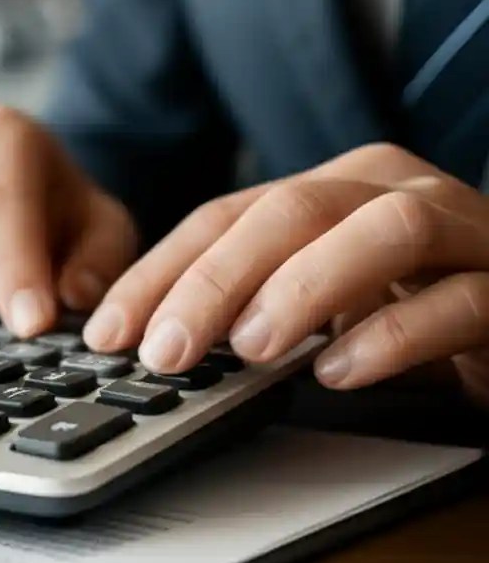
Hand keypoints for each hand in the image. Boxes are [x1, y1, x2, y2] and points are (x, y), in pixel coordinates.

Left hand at [83, 143, 488, 401]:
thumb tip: (149, 340)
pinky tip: (340, 373)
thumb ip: (249, 302)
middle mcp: (391, 192)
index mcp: (330, 189)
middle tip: (164, 350)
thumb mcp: (318, 297)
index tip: (108, 334)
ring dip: (305, 289)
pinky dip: (393, 338)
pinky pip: (458, 302)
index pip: (223, 217)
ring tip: (250, 351)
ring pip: (383, 232)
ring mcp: (461, 232)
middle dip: (214, 281)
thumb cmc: (412, 307)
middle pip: (289, 212)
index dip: (158, 274)